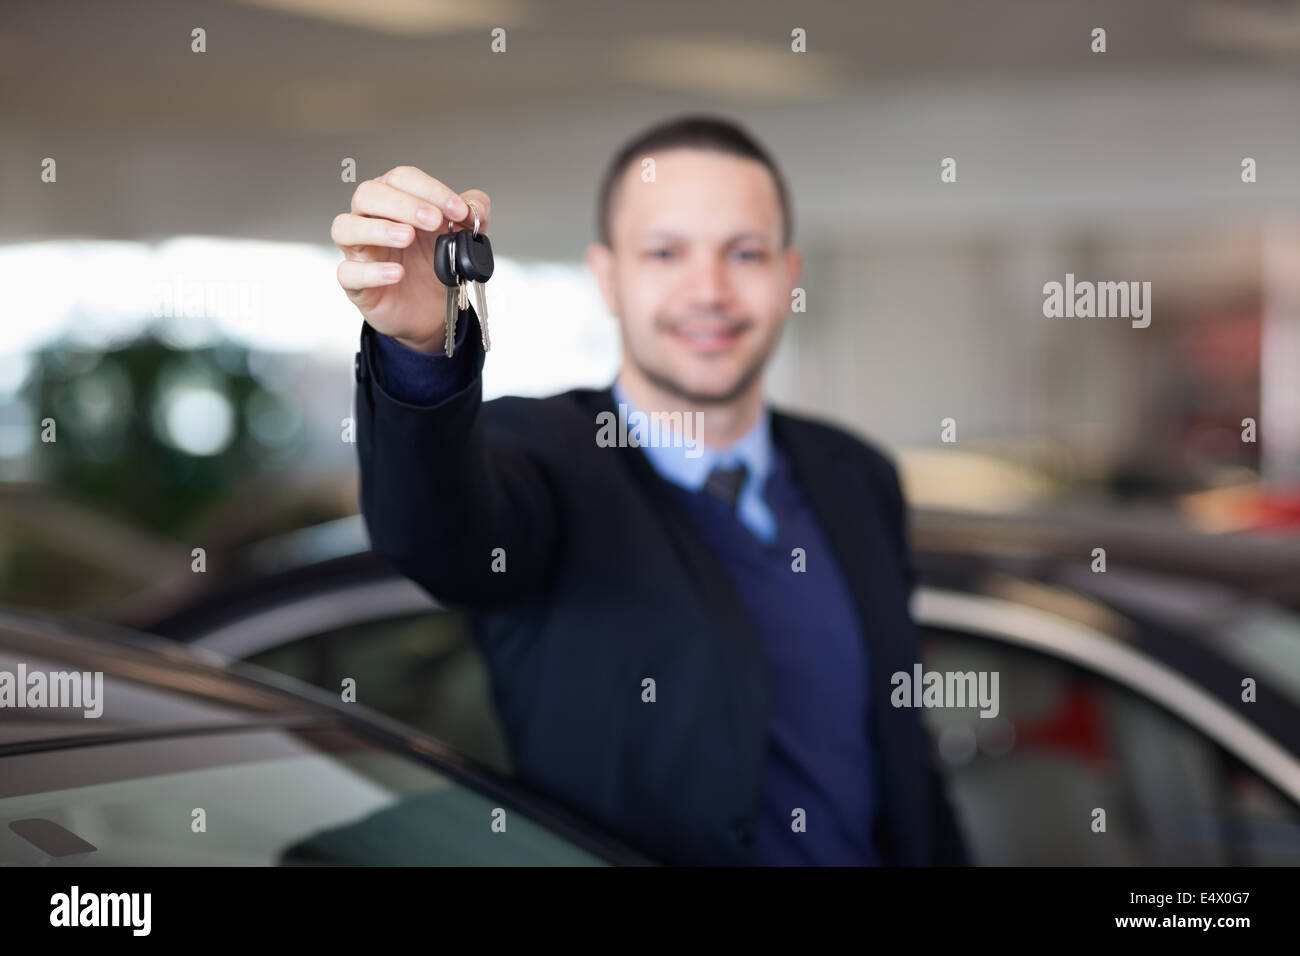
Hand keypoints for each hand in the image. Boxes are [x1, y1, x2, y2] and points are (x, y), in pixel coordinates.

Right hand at [332, 165, 490, 353]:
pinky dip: (372, 271)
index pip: (401, 178)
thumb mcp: (463, 236)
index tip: (457, 209)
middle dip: (403, 204)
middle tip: (433, 220)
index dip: (430, 189)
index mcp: (395, 199)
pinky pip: (348, 272)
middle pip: (368, 194)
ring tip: (408, 237)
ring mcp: (359, 250)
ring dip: (378, 229)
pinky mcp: (355, 282)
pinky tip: (397, 272)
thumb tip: (473, 204)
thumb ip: (473, 214)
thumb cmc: (435, 264)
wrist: (431, 309)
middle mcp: (370, 218)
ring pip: (345, 226)